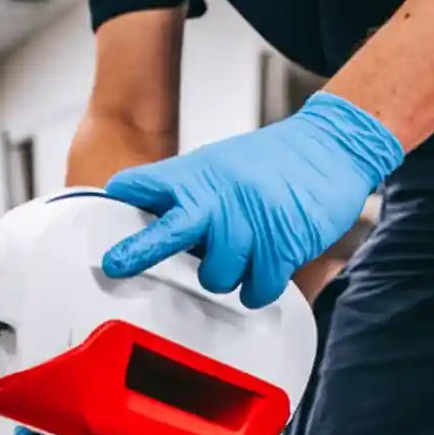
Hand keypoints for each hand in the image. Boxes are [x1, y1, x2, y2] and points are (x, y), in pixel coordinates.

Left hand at [101, 91, 403, 307]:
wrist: (332, 145)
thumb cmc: (270, 161)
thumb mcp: (217, 164)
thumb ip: (182, 193)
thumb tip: (145, 223)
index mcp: (195, 176)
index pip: (143, 185)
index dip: (122, 198)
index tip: (101, 213)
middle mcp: (217, 198)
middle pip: (169, 233)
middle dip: (139, 252)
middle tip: (116, 265)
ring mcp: (250, 222)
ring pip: (216, 277)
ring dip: (225, 278)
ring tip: (239, 258)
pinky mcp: (283, 245)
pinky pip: (256, 288)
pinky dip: (257, 289)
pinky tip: (260, 275)